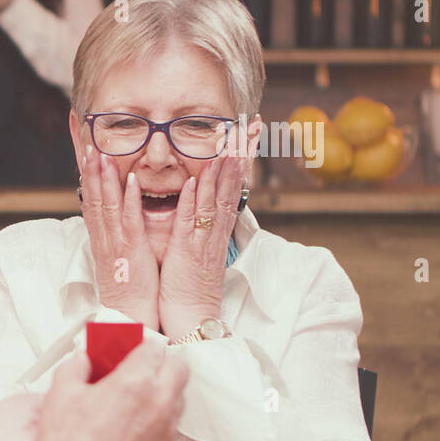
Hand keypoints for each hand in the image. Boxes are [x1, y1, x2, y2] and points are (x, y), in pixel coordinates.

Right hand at [33, 344, 188, 440]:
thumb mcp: (60, 393)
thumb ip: (76, 366)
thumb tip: (83, 360)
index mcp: (134, 383)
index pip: (154, 347)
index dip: (141, 344)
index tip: (130, 347)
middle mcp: (157, 403)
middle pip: (178, 368)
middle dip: (161, 362)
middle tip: (139, 367)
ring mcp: (164, 429)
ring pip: (178, 397)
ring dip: (163, 389)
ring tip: (136, 395)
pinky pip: (170, 424)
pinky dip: (158, 416)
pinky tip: (134, 421)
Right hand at [80, 144, 159, 329]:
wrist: (130, 314)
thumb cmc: (128, 287)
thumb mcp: (117, 257)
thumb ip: (114, 235)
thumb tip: (112, 219)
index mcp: (102, 238)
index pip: (91, 201)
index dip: (87, 176)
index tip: (84, 153)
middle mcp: (105, 237)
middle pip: (94, 197)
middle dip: (90, 170)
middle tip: (87, 143)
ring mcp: (117, 242)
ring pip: (108, 204)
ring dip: (104, 178)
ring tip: (101, 153)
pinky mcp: (132, 250)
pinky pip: (130, 221)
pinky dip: (130, 200)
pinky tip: (131, 180)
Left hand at [158, 119, 259, 339]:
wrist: (191, 315)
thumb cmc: (189, 282)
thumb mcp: (199, 245)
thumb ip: (202, 221)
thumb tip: (204, 198)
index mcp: (216, 226)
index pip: (233, 184)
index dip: (241, 156)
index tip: (249, 131)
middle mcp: (214, 229)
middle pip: (232, 184)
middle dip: (242, 153)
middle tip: (252, 124)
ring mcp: (203, 239)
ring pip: (215, 198)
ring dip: (222, 170)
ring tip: (229, 142)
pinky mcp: (187, 251)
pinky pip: (190, 222)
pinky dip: (193, 201)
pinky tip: (197, 180)